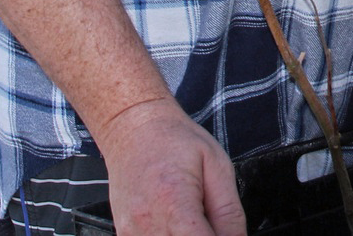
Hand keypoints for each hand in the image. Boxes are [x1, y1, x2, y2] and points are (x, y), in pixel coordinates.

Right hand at [94, 97, 244, 235]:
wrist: (132, 127)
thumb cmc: (174, 140)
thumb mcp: (216, 166)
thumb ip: (229, 213)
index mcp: (174, 204)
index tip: (224, 232)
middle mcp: (147, 224)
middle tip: (209, 222)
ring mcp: (130, 233)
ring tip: (191, 219)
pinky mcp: (123, 234)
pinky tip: (173, 222)